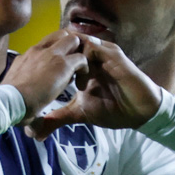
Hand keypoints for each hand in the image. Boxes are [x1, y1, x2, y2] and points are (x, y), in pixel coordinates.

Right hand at [1, 30, 87, 123]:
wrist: (8, 102)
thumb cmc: (9, 104)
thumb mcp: (18, 99)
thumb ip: (28, 106)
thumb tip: (33, 132)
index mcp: (27, 57)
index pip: (46, 45)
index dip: (56, 56)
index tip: (59, 75)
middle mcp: (38, 51)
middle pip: (60, 35)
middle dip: (72, 47)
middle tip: (75, 68)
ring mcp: (51, 55)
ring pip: (73, 40)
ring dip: (80, 55)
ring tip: (80, 76)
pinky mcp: (62, 63)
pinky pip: (82, 58)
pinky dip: (86, 69)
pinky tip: (82, 86)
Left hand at [26, 36, 161, 139]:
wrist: (138, 112)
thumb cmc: (112, 109)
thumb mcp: (79, 113)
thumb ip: (58, 117)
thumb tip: (36, 132)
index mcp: (83, 63)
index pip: (60, 50)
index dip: (46, 61)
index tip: (36, 82)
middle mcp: (92, 54)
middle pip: (67, 42)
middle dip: (54, 57)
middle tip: (46, 80)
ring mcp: (103, 53)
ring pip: (78, 41)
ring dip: (69, 59)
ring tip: (65, 83)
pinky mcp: (114, 56)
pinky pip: (94, 48)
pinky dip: (84, 61)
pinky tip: (81, 83)